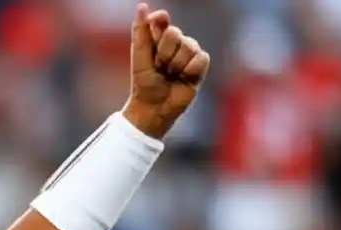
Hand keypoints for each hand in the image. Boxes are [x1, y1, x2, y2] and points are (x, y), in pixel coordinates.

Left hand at [122, 3, 210, 138]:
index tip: (159, 21)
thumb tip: (142, 6)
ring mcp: (188, 53)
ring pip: (189, 46)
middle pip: (174, 33)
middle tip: (159, 68)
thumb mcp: (139, 58)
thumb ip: (142, 33)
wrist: (154, 108)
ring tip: (170, 75)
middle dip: (163, 53)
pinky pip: (200, 58)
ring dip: (176, 64)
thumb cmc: (144, 84)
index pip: (161, 20)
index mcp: (157, 39)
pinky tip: (183, 78)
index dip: (160, 20)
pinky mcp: (200, 65)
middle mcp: (174, 43)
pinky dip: (190, 70)